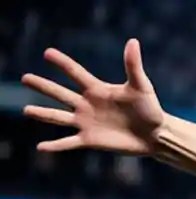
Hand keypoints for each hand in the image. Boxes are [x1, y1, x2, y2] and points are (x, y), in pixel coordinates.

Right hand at [22, 39, 165, 155]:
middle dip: (43, 86)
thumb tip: (133, 41)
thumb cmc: (150, 108)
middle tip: (25, 78)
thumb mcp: (141, 86)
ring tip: (26, 110)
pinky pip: (69, 143)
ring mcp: (87, 122)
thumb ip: (133, 66)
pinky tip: (41, 147)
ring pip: (59, 117)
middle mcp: (87, 105)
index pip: (75, 73)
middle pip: (60, 93)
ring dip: (43, 114)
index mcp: (97, 90)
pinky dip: (55, 146)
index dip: (62, 63)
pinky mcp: (90, 140)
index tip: (47, 53)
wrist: (156, 134)